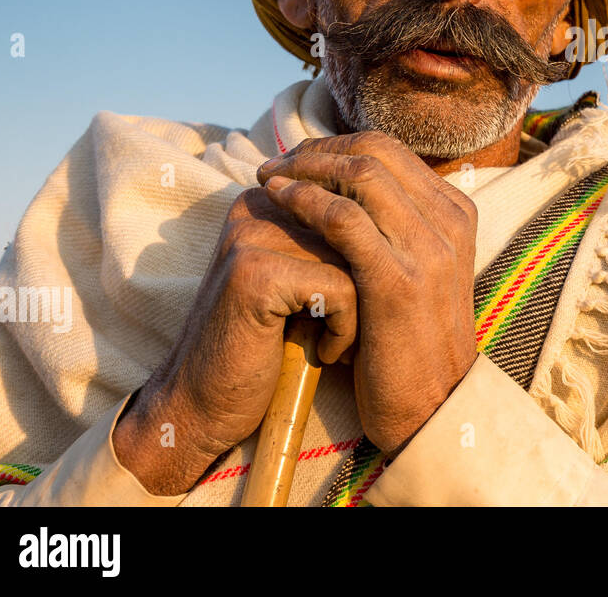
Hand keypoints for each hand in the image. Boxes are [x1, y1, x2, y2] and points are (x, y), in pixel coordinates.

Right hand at [113, 188, 357, 495]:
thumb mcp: (307, 284)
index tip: (346, 305)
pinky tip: (322, 353)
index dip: (366, 259)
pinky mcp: (255, 271)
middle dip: (367, 284)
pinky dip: (346, 329)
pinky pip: (343, 288)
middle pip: (358, 227)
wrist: (206, 407)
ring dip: (360, 311)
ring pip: (357, 256)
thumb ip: (336, 241)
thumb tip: (401, 214)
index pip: (355, 203)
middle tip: (348, 330)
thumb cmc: (268, 348)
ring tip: (334, 341)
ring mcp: (252, 235)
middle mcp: (258, 206)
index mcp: (271, 200)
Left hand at [256, 130, 478, 456]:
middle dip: (318, 149)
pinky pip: (344, 218)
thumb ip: (401, 229)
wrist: (432, 406)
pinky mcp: (396, 280)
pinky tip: (278, 201)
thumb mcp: (422, 272)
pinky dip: (305, 199)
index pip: (393, 151)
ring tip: (269, 177)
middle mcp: (448, 223)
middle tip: (277, 162)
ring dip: (306, 167)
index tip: (299, 158)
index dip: (339, 145)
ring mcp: (427, 250)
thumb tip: (352, 191)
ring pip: (362, 174)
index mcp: (455, 215)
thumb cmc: (413, 341)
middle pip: (377, 152)